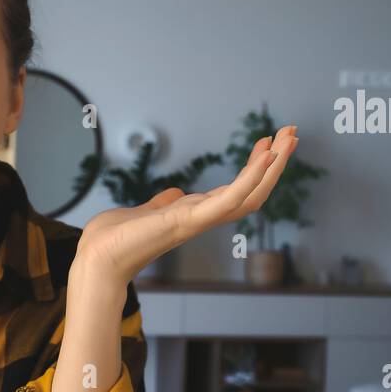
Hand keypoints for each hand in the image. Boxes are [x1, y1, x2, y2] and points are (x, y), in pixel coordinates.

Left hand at [77, 126, 298, 289]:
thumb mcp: (145, 211)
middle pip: (252, 191)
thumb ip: (163, 203)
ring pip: (251, 193)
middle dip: (275, 163)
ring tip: (291, 136)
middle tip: (293, 133)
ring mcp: (199, 220)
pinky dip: (252, 177)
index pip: (235, 190)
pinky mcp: (191, 220)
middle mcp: (202, 218)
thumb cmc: (115, 240)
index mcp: (193, 214)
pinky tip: (267, 155)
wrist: (97, 258)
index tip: (266, 142)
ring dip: (273, 165)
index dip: (254, 168)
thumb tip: (174, 194)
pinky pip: (232, 198)